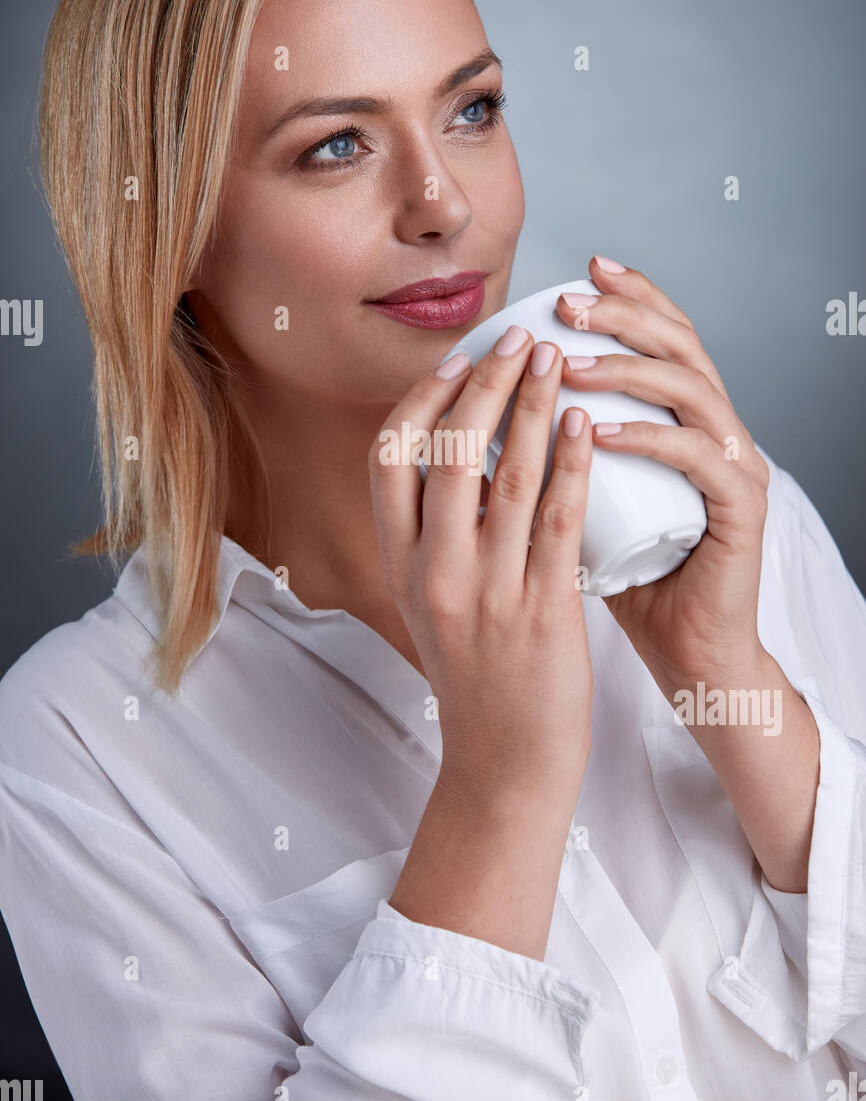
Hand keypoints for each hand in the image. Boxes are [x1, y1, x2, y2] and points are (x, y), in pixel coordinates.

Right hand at [368, 327, 594, 798]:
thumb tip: (461, 458)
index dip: (423, 399)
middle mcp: (432, 573)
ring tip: (556, 358)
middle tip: (520, 336)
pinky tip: (585, 424)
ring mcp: (485, 593)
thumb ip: (437, 539)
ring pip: (505, 473)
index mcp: (398, 566)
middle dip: (484, 382)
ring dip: (532, 404)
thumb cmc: (478, 679)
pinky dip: (570, 462)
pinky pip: (556, 519)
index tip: (459, 361)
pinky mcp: (540, 612)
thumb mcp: (433, 605)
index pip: (390, 459)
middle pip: (447, 451)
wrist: (506, 764)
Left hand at [557, 256, 769, 694]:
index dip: (629, 296)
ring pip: (692, 390)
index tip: (575, 271)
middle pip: (682, 344)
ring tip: (568, 363)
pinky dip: (650, 437)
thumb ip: (544, 462)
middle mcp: (717, 428)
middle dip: (623, 313)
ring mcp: (737, 463)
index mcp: (682, 420)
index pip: (662, 338)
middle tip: (567, 302)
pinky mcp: (743, 505)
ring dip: (626, 369)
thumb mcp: (576, 505)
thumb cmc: (627, 578)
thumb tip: (471, 423)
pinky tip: (601, 432)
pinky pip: (701, 455)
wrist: (686, 649)